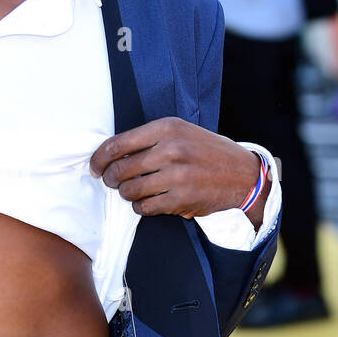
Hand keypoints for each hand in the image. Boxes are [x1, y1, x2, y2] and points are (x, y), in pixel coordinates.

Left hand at [89, 117, 266, 221]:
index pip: (117, 144)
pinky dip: (141, 207)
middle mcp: (171, 150)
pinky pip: (144, 208)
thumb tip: (111, 152)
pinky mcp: (181, 199)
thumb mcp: (181, 132)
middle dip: (110, 179)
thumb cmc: (207, 152)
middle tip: (112, 182)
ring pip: (129, 191)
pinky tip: (148, 201)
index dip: (98, 158)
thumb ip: (149, 139)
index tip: (94, 167)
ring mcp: (176, 176)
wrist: (243, 175)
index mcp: (167, 128)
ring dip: (126, 194)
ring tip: (134, 191)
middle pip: (119, 170)